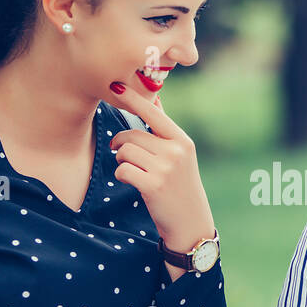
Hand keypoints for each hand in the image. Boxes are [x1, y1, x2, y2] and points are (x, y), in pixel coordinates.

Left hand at [107, 81, 216, 279]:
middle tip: (121, 152)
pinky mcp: (153, 185)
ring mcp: (165, 169)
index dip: (134, 98)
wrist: (190, 222)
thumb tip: (155, 99)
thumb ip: (165, 130)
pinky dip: (122, 175)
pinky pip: (122, 170)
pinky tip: (132, 182)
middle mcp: (175, 151)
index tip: (117, 84)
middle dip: (121, 144)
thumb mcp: (180, 155)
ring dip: (122, 161)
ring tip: (133, 170)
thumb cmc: (180, 185)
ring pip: (125, 151)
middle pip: (132, 135)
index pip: (153, 112)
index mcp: (182, 140)